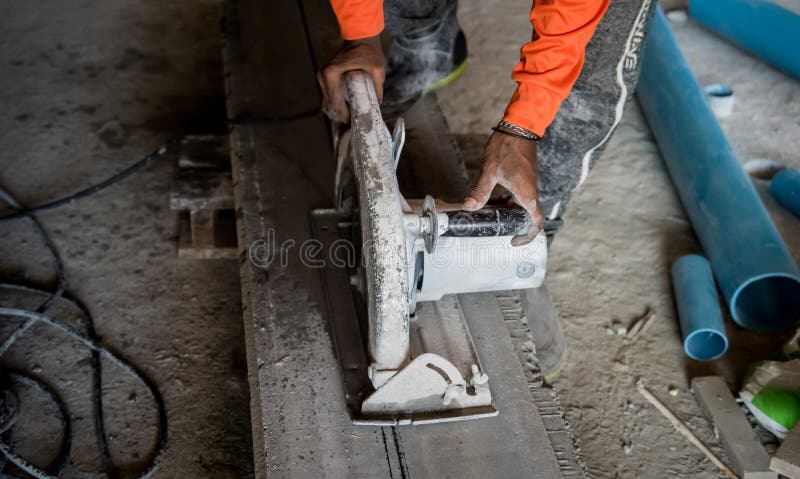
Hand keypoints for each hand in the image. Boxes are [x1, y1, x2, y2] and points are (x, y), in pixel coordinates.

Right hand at [317, 35, 384, 123]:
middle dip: (340, 117)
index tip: (355, 123)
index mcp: (332, 74)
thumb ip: (377, 90)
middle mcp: (324, 76)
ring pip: (327, 104)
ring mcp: (323, 77)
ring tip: (351, 120)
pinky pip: (328, 97)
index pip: (336, 103)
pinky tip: (347, 111)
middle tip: (354, 125)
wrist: (360, 38)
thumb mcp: (377, 71)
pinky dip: (336, 105)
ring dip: (337, 113)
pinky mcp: (325, 78)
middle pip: (329, 106)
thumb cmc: (368, 52)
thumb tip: (377, 109)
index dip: (345, 116)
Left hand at [463, 129, 544, 245]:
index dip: (528, 235)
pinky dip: (507, 200)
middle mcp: (531, 192)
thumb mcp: (490, 172)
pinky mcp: (525, 178)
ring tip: (488, 212)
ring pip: (520, 206)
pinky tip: (492, 198)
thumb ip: (480, 192)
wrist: (519, 127)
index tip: (515, 241)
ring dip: (506, 211)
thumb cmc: (507, 148)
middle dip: (510, 223)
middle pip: (526, 216)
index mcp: (527, 194)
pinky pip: (518, 195)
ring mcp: (529, 184)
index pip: (535, 222)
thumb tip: (469, 207)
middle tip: (494, 225)